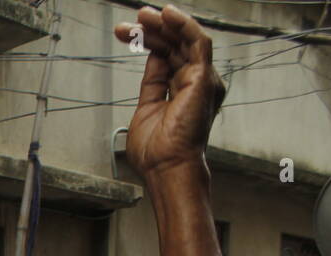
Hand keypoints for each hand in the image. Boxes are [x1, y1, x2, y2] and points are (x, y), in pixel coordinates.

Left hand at [115, 5, 225, 177]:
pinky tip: (167, 14)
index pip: (165, 56)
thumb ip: (152, 84)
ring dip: (164, 24)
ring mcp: (202, 79)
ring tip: (143, 15)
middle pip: (173, 45)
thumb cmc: (156, 151)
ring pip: (185, 40)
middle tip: (131, 21)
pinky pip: (198, 42)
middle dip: (152, 30)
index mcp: (181, 91)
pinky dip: (183, 25)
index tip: (125, 32)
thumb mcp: (147, 108)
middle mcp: (195, 83)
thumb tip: (152, 61)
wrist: (166, 166)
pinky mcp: (205, 78)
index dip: (146, 41)